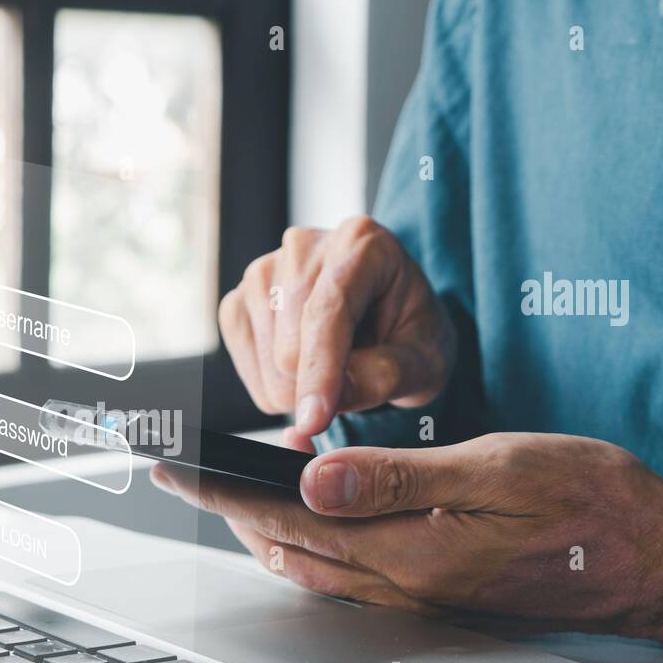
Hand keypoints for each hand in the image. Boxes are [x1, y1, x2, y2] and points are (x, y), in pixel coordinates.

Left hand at [151, 433, 662, 642]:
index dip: (222, 491)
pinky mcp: (431, 589)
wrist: (652, 560)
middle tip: (182, 475)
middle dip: (225, 511)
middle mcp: (401, 580)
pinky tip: (299, 527)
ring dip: (258, 532)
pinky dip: (304, 547)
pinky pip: (343, 576)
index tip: (175, 465)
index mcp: (409, 547)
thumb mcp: (496, 468)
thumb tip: (310, 480)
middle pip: (285, 547)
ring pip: (309, 566)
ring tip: (223, 495)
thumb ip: (398, 478)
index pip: (287, 518)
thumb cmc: (589, 503)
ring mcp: (415, 592)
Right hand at [220, 217, 455, 436]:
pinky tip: (304, 372)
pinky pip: (246, 368)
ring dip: (298, 389)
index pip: (328, 311)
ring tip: (333, 369)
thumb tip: (332, 400)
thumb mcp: (425, 361)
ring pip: (266, 362)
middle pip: (289, 347)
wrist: (387, 323)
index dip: (320, 370)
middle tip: (354, 381)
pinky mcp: (238, 302)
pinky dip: (273, 388)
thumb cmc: (409, 336)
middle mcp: (304, 247)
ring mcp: (263, 272)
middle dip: (317, 387)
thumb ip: (386, 376)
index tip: (315, 420)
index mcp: (362, 243)